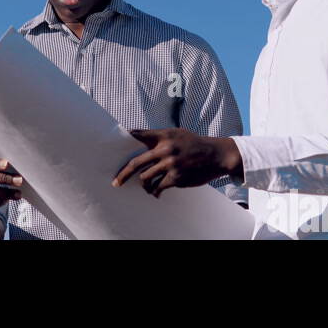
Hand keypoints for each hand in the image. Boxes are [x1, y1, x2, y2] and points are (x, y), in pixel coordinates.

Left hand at [112, 129, 242, 197]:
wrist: (216, 154)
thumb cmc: (194, 143)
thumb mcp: (177, 133)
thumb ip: (159, 136)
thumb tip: (137, 138)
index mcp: (164, 135)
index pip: (139, 135)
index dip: (125, 139)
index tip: (111, 145)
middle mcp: (165, 149)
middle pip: (136, 163)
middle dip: (123, 174)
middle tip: (115, 182)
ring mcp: (170, 164)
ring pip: (146, 178)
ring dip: (143, 184)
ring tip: (145, 187)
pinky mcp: (176, 178)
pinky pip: (159, 187)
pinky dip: (155, 191)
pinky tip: (155, 193)